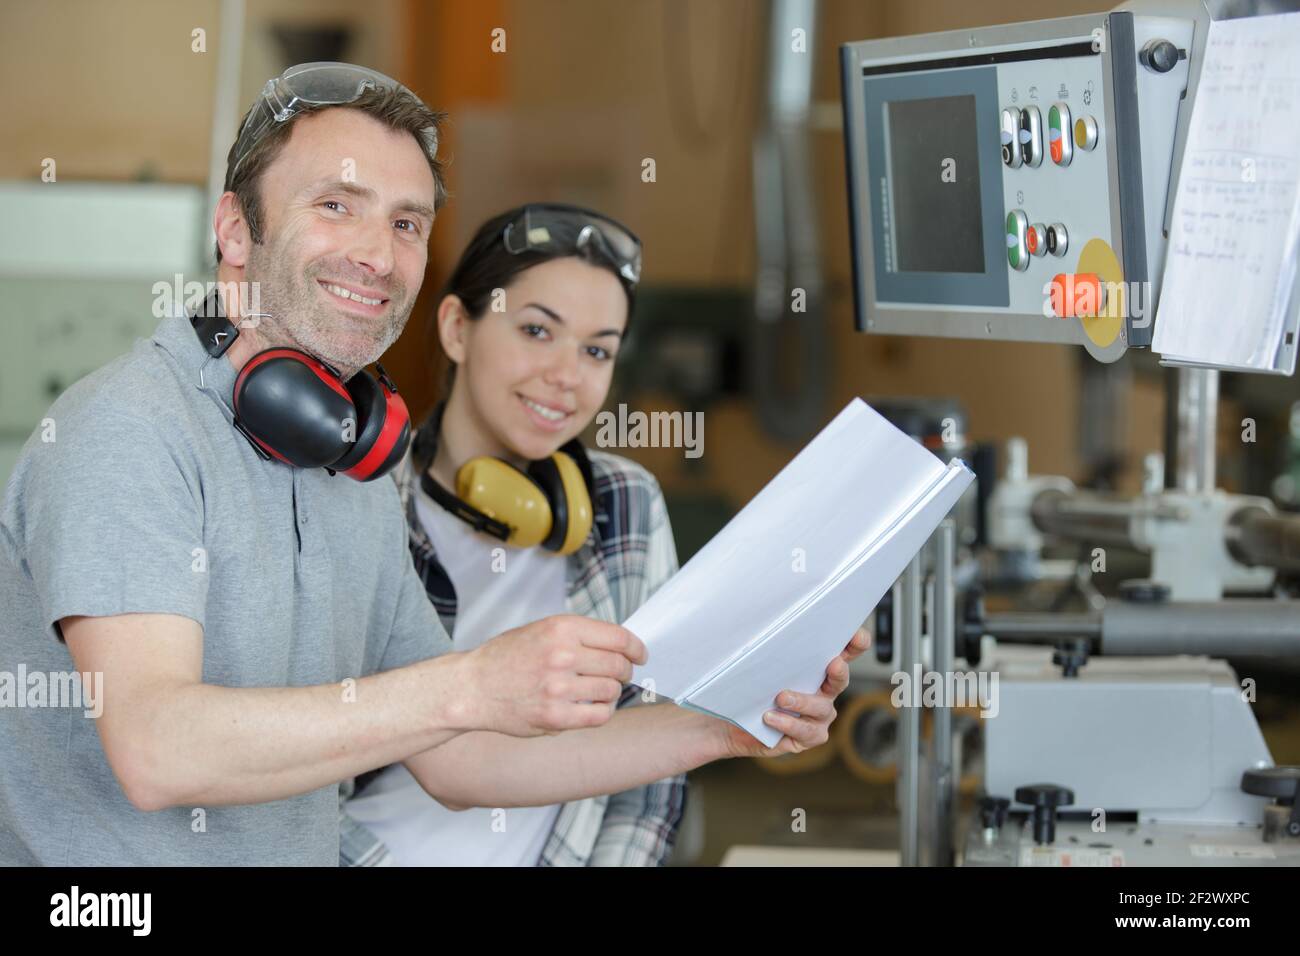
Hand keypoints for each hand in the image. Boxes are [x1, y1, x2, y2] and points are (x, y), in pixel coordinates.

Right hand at [459, 615, 646, 736]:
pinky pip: (598, 715)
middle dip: (625, 671)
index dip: (636, 647)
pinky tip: (593, 707)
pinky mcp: (555, 716)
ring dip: (611, 692)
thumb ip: (577, 636)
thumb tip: (618, 645)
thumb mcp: (541, 630)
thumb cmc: (505, 658)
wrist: (471, 688)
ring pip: (611, 691)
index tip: (640, 654)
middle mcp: (562, 655)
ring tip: (598, 690)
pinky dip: (602, 712)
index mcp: (561, 629)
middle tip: (620, 674)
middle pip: (619, 665)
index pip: (618, 637)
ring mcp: (559, 688)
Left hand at [721, 626, 870, 758]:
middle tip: (834, 663)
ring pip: (821, 708)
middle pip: (840, 678)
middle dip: (839, 670)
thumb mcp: (757, 665)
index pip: (843, 653)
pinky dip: (788, 724)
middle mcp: (824, 691)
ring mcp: (818, 715)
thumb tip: (759, 622)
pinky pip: (805, 731)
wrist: (735, 724)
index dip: (855, 644)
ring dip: (802, 701)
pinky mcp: (808, 736)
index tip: (857, 636)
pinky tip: (772, 718)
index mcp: (817, 669)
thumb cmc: (750, 689)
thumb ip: (768, 648)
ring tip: (782, 697)